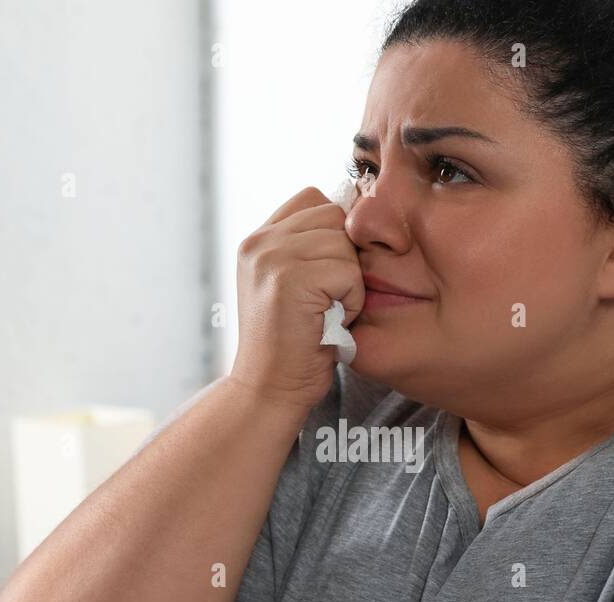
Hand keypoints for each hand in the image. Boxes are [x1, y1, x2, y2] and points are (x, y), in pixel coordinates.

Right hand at [230, 186, 365, 411]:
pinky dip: (350, 300)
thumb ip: (308, 249)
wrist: (269, 390)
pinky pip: (348, 271)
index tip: (330, 275)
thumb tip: (355, 211)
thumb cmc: (294, 346)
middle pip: (334, 216)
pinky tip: (330, 322)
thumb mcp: (292, 286)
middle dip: (345, 257)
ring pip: (344, 243)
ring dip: (349, 282)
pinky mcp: (288, 278)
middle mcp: (259, 242)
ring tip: (327, 312)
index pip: (314, 199)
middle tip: (329, 299)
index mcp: (258, 240)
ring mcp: (270, 257)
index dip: (335, 233)